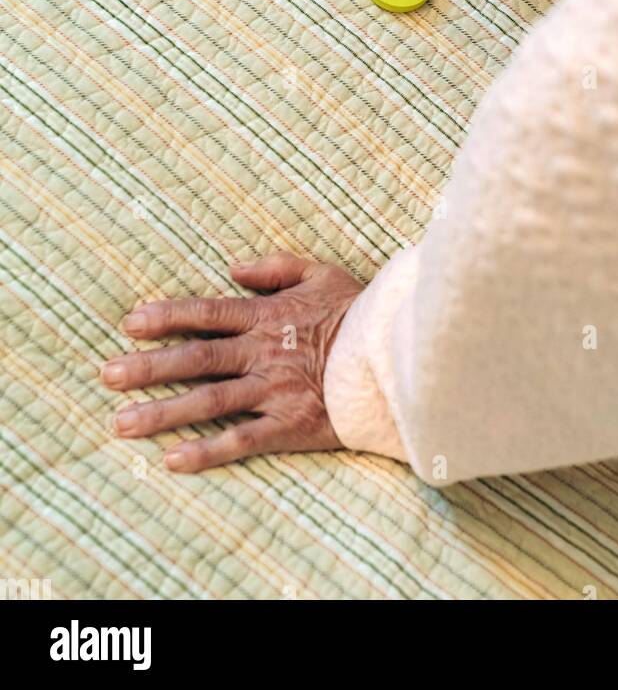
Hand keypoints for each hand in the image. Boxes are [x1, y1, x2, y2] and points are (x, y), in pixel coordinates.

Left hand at [100, 253, 362, 471]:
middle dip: (148, 366)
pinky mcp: (291, 425)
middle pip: (196, 358)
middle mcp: (264, 352)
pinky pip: (243, 440)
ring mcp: (275, 390)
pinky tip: (173, 460)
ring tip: (123, 424)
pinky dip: (208, 451)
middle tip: (107, 376)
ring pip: (209, 401)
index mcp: (269, 315)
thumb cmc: (361, 312)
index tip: (129, 323)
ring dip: (163, 412)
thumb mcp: (322, 272)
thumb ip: (276, 267)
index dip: (167, 316)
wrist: (401, 355)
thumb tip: (231, 267)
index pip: (207, 313)